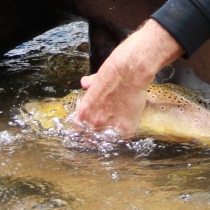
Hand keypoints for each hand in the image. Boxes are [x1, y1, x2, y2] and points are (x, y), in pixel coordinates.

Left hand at [71, 20, 182, 136]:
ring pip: (110, 139)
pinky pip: (125, 136)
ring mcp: (110, 127)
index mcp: (84, 111)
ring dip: (114, 133)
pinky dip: (128, 130)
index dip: (86, 129)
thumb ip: (90, 85)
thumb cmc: (113, 70)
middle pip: (94, 138)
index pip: (79, 130)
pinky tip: (130, 121)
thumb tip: (85, 83)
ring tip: (120, 123)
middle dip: (100, 133)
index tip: (91, 128)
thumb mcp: (96, 78)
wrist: (130, 70)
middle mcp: (94, 122)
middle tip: (109, 125)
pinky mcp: (126, 129)